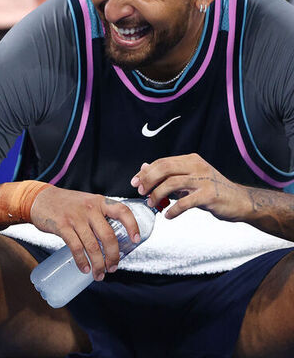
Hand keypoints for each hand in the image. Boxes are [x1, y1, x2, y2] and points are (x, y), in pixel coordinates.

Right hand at [29, 186, 139, 279]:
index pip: (122, 211)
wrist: (39, 198)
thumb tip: (111, 241)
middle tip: (112, 268)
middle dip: (113, 256)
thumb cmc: (65, 204)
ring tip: (99, 274)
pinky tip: (84, 268)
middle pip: (108, 236)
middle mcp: (90, 208)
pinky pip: (75, 247)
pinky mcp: (62, 226)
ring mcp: (75, 217)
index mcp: (99, 202)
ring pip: (92, 245)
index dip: (132, 225)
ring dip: (98, 264)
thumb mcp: (86, 202)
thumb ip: (98, 216)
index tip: (135, 240)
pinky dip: (81, 261)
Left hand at [131, 154, 250, 221]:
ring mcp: (203, 180)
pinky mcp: (209, 195)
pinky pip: (184, 202)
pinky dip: (173, 210)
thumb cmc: (212, 191)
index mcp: (191, 160)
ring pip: (171, 184)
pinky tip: (168, 215)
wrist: (241, 202)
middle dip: (148, 180)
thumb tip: (144, 168)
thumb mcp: (190, 179)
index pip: (163, 162)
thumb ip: (169, 174)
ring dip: (157, 195)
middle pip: (164, 168)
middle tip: (142, 192)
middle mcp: (197, 166)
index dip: (146, 172)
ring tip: (153, 204)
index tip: (135, 182)